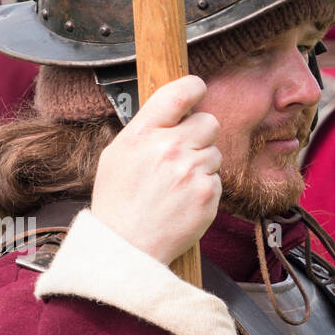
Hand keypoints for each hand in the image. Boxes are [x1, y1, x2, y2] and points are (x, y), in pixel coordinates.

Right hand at [91, 75, 222, 266]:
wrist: (127, 247)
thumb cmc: (119, 202)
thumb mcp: (117, 155)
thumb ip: (146, 130)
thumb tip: (171, 111)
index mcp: (143, 134)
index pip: (178, 93)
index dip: (194, 87)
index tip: (198, 89)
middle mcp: (169, 148)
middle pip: (209, 122)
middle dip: (201, 134)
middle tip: (185, 152)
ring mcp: (191, 172)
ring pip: (215, 153)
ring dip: (202, 165)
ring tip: (177, 185)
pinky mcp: (208, 195)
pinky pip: (217, 180)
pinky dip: (205, 189)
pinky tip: (183, 201)